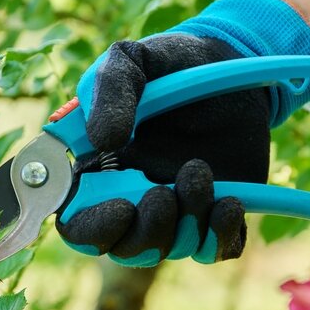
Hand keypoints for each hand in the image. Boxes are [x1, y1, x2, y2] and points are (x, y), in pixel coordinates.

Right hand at [55, 33, 271, 266]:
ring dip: (185, 222)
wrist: (232, 60)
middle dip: (145, 230)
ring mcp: (175, 208)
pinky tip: (228, 202)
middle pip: (124, 246)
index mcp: (97, 169)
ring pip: (169, 249)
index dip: (94, 228)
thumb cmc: (169, 61)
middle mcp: (131, 196)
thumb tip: (101, 141)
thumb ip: (108, 91)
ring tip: (200, 171)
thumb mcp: (131, 59)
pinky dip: (220, 235)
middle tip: (163, 192)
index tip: (122, 207)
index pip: (78, 223)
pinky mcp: (214, 212)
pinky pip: (214, 250)